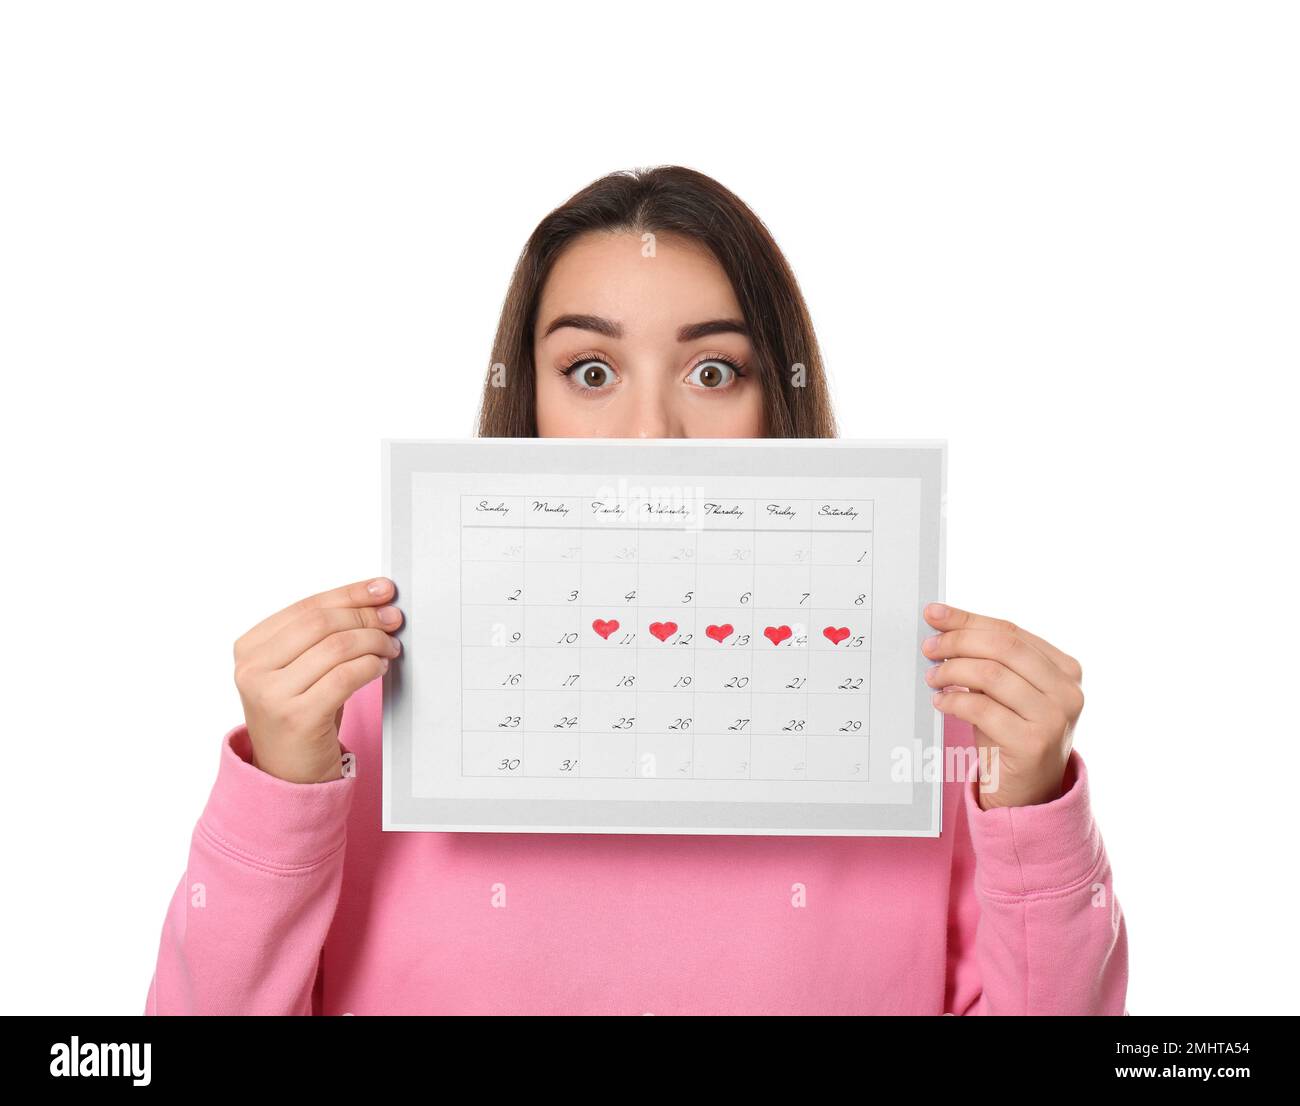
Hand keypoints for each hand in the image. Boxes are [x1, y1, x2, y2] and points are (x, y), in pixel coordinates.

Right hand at [233, 577, 403, 782]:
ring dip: (374, 641)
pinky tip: (380, 667)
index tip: (382, 589)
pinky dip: (370, 666)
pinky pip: (345, 677)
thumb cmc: (301, 712)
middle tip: (393, 619)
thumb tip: (374, 599)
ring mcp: (271, 694)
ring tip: (389, 647)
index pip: (306, 607)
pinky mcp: (297, 717)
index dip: (349, 594)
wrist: (288, 772)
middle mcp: (252, 669)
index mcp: (250, 647)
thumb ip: (325, 633)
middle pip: (322, 623)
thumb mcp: (301, 667)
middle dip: (365, 616)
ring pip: (337, 647)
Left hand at [921, 602, 1083, 809]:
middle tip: (929, 647)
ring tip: (933, 677)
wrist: (1027, 793)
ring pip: (990, 675)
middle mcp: (1067, 691)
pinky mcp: (1033, 743)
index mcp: (1065, 669)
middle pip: (1002, 647)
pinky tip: (941, 702)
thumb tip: (942, 623)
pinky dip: (954, 702)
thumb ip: (986, 659)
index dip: (968, 620)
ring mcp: (1054, 718)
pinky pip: (982, 709)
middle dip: (958, 641)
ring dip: (951, 671)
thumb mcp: (1004, 691)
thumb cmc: (1010, 734)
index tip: (934, 614)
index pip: (1010, 632)